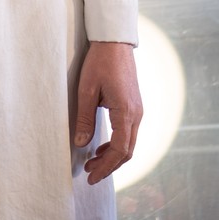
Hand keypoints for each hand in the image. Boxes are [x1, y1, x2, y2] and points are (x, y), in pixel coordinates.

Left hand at [73, 40, 142, 184]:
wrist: (115, 43)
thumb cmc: (100, 63)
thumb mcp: (86, 90)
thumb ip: (84, 118)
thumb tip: (81, 144)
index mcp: (126, 113)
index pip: (119, 150)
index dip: (105, 166)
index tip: (91, 176)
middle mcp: (136, 115)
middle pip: (126, 151)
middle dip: (108, 166)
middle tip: (89, 174)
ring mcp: (137, 111)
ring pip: (128, 143)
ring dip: (112, 156)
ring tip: (92, 163)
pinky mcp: (134, 106)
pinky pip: (128, 133)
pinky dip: (116, 144)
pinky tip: (101, 146)